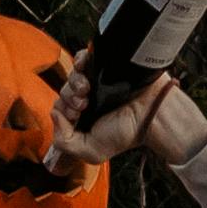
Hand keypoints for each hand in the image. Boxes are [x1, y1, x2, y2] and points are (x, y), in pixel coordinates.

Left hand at [53, 56, 206, 173]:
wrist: (151, 113)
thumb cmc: (125, 132)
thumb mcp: (91, 150)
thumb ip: (65, 142)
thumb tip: (54, 114)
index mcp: (83, 118)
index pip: (59, 108)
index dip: (62, 111)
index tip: (77, 115)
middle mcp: (88, 99)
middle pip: (64, 91)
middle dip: (68, 98)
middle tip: (83, 104)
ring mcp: (96, 81)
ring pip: (72, 75)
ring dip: (74, 82)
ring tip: (87, 91)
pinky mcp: (104, 65)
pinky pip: (84, 57)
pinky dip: (80, 60)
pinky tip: (85, 69)